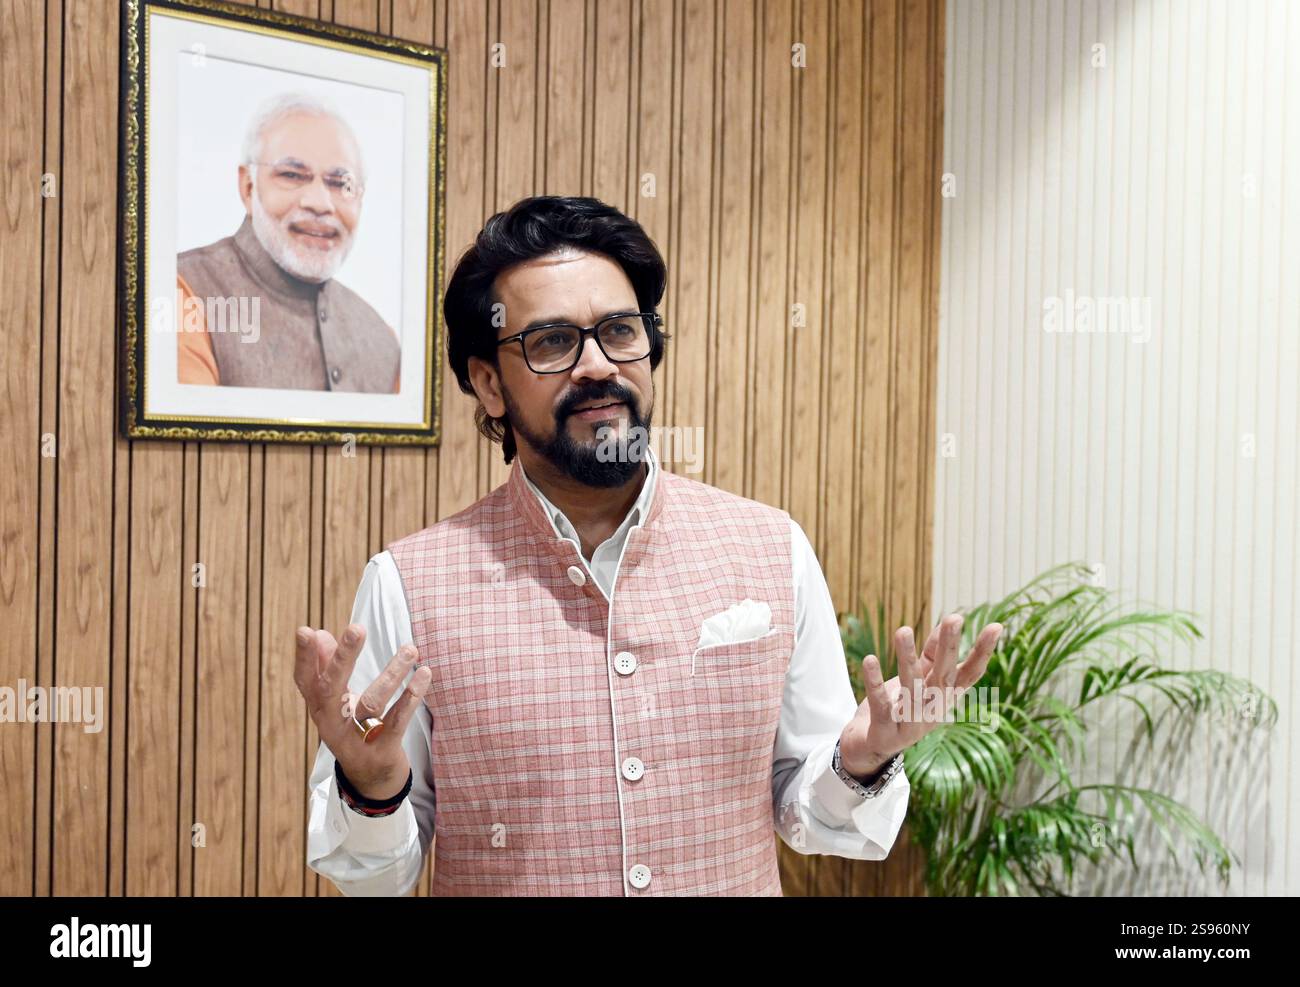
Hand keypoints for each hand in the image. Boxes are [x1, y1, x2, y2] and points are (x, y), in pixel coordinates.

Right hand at [293, 622, 430, 800]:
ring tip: (411, 649)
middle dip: (344, 658)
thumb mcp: (335, 700)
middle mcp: (332, 723)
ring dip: (392, 674)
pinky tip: (425, 673)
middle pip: (332, 689)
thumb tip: (320, 634)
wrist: (368, 778)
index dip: (303, 657)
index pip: (305, 680)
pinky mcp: (382, 749)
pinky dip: (411, 696)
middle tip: (356, 628)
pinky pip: (398, 720)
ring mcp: (356, 739)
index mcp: (318, 707)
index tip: (304, 630)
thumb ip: (328, 667)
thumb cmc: (350, 726)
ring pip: (371, 703)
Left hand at [839, 613, 1002, 777]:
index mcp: (946, 698)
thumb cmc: (900, 708)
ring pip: (912, 688)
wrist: (871, 748)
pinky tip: (870, 660)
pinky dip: (874, 682)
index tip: (996, 626)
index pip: (970, 673)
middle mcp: (934, 711)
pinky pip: (881, 703)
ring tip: (902, 630)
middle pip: (944, 677)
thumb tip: (944, 624)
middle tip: (954, 618)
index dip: (983, 652)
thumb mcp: (920, 681)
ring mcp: (911, 724)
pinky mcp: (886, 731)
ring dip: (907, 658)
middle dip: (949, 647)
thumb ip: (931, 654)